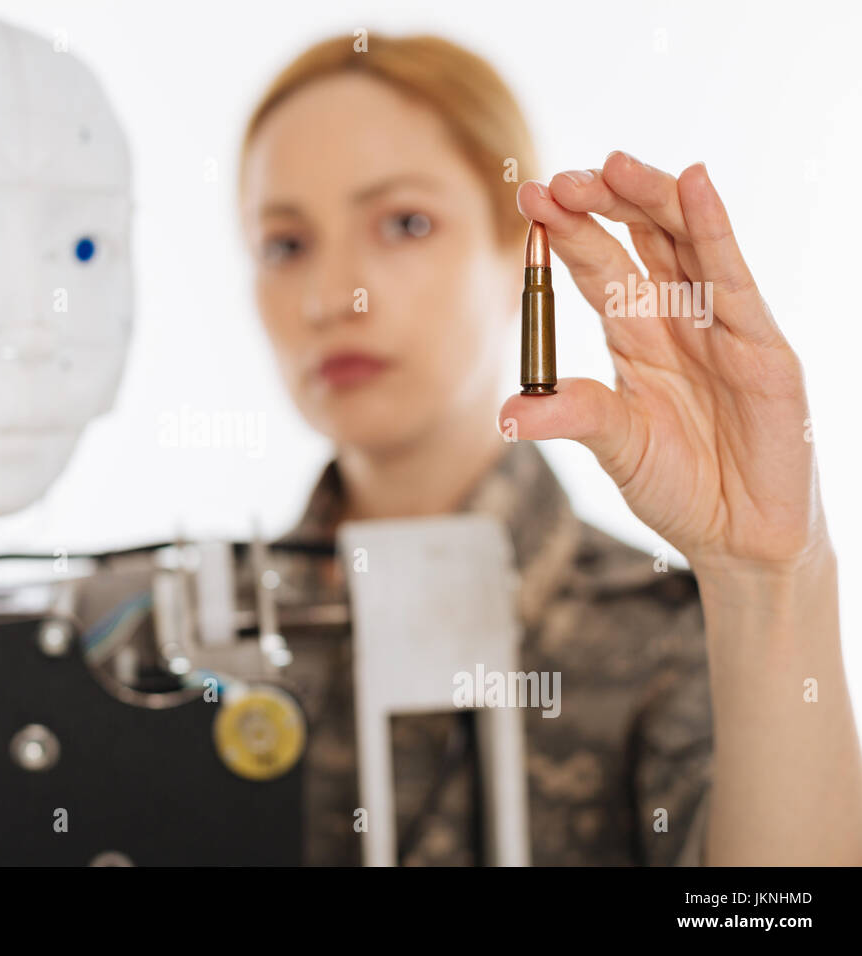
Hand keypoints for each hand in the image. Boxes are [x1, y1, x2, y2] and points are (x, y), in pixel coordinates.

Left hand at [501, 151, 828, 577]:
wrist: (743, 536)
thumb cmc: (681, 487)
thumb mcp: (617, 449)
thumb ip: (574, 419)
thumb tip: (508, 413)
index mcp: (634, 337)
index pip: (598, 267)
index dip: (567, 231)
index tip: (529, 197)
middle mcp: (676, 319)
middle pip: (639, 240)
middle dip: (602, 203)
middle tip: (561, 178)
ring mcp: (721, 326)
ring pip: (685, 244)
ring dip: (651, 200)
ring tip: (615, 164)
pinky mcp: (762, 346)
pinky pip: (734, 278)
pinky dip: (715, 229)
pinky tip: (695, 184)